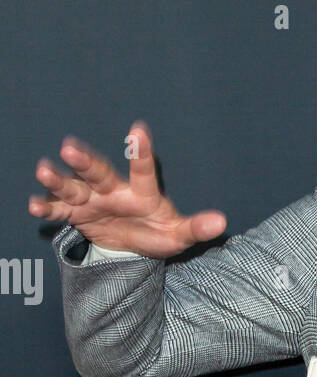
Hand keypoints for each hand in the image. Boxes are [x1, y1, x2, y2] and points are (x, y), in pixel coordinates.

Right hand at [28, 120, 225, 257]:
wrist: (133, 247)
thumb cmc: (157, 232)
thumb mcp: (178, 235)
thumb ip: (196, 227)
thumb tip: (222, 223)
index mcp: (141, 191)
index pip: (142, 170)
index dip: (141, 152)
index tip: (138, 130)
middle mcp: (112, 189)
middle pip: (98, 171)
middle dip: (84, 160)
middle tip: (70, 147)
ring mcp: (92, 200)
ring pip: (73, 185)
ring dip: (57, 178)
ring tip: (43, 170)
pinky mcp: (76, 213)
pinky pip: (59, 209)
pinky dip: (47, 206)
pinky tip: (34, 206)